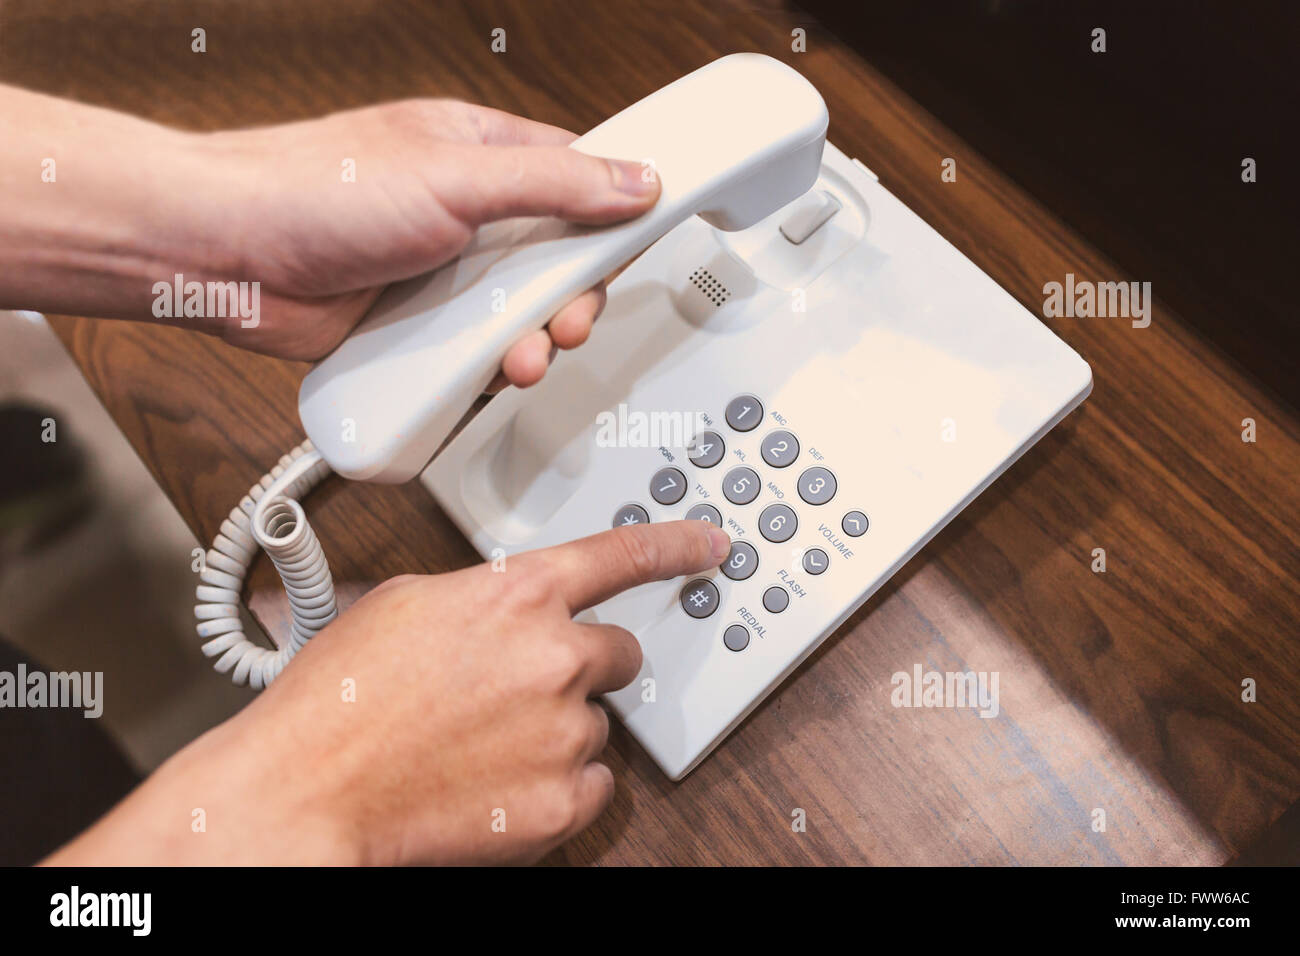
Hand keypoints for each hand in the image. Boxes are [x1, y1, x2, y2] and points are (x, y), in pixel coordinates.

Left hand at [0, 89, 660, 386]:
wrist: (221, 258)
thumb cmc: (311, 191)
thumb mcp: (454, 177)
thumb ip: (552, 184)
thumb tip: (634, 180)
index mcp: (480, 155)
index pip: (577, 180)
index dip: (614, 216)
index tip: (639, 245)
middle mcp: (465, 215)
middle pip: (555, 263)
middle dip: (570, 300)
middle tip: (565, 320)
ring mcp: (440, 276)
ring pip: (517, 317)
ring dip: (531, 343)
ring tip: (520, 358)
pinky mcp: (414, 328)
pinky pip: (472, 355)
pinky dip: (486, 372)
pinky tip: (485, 376)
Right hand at [46, 520, 730, 865]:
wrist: (309, 790)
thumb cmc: (337, 701)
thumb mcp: (403, 605)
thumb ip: (476, 596)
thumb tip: (500, 607)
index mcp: (515, 596)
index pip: (620, 557)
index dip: (674, 547)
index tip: (710, 545)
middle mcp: (553, 657)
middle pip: (617, 653)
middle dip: (581, 666)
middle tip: (522, 688)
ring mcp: (563, 731)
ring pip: (594, 723)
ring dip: (556, 730)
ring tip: (481, 742)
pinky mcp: (562, 800)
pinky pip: (591, 784)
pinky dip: (555, 784)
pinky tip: (497, 781)